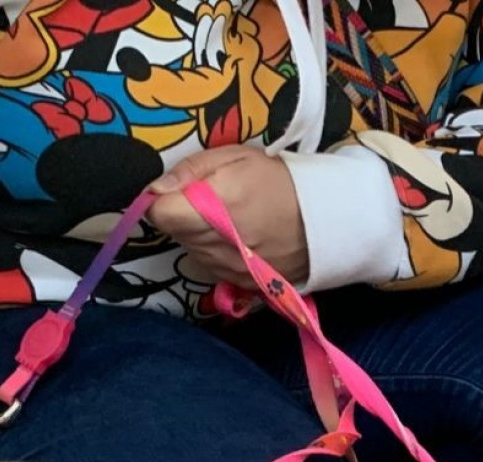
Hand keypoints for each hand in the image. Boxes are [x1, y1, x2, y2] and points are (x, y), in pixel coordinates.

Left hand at [149, 146, 310, 287]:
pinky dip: (217, 252)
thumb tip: (155, 189)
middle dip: (183, 215)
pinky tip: (239, 238)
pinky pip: (211, 267)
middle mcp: (217, 244)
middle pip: (175, 233)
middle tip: (211, 199)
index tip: (178, 192)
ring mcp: (228, 269)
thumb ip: (192, 170)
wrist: (327, 220)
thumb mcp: (236, 157)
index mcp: (215, 207)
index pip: (160, 214)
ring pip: (192, 251)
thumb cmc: (281, 180)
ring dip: (199, 235)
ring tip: (229, 218)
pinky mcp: (240, 283)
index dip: (162, 200)